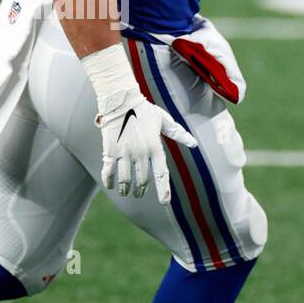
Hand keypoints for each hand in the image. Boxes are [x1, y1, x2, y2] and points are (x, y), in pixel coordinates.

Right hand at [95, 86, 196, 203]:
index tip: (165, 202)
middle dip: (141, 191)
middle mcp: (141, 152)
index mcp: (155, 147)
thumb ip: (179, 133)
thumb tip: (194, 144)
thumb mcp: (164, 120)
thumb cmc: (144, 109)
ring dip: (126, 190)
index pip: (161, 174)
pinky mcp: (110, 150)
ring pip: (126, 180)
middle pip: (142, 181)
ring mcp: (125, 152)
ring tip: (126, 192)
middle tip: (139, 194)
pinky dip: (109, 181)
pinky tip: (111, 185)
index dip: (163, 190)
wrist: (121, 99)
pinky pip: (109, 171)